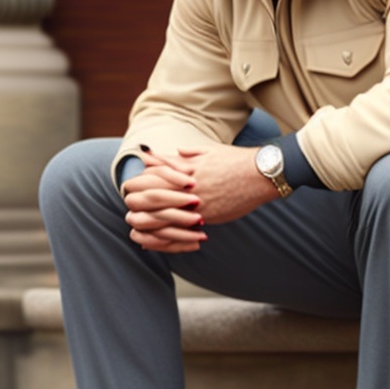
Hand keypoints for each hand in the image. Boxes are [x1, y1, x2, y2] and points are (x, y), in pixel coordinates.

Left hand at [122, 143, 278, 251]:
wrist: (260, 174)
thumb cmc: (237, 160)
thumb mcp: (210, 150)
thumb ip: (190, 154)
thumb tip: (175, 152)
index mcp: (187, 166)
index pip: (155, 172)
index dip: (142, 178)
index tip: (134, 184)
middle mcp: (188, 184)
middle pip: (153, 192)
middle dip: (139, 198)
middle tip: (129, 203)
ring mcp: (196, 201)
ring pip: (163, 212)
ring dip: (148, 218)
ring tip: (137, 223)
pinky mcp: (207, 215)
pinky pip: (181, 228)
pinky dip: (168, 234)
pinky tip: (158, 238)